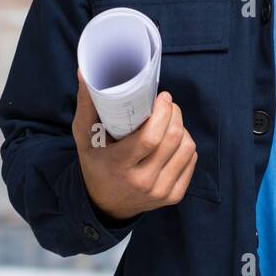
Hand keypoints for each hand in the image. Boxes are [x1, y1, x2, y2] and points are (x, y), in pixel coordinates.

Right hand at [72, 70, 196, 222]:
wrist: (104, 204)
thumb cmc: (95, 161)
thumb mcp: (84, 136)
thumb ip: (87, 104)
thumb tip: (85, 71)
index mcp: (119, 166)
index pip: (151, 138)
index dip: (163, 113)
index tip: (162, 97)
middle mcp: (141, 182)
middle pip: (173, 139)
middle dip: (174, 114)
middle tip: (167, 104)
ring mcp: (159, 192)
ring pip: (187, 148)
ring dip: (182, 128)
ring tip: (169, 121)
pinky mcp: (173, 197)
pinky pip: (191, 161)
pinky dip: (186, 146)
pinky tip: (173, 140)